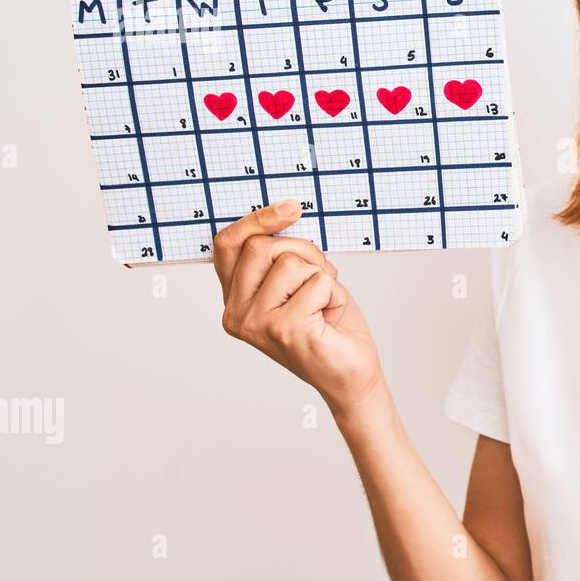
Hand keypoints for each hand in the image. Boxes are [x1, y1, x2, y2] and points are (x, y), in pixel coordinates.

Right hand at [214, 199, 382, 413]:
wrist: (352, 373)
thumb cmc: (328, 325)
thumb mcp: (299, 280)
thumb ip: (280, 255)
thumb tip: (283, 212)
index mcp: (234, 299)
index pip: (227, 245)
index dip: (257, 219)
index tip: (292, 207)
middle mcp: (236, 314)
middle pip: (262, 246)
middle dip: (304, 252)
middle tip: (322, 279)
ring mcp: (256, 324)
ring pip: (291, 262)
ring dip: (321, 277)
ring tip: (324, 305)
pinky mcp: (283, 329)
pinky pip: (317, 282)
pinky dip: (334, 294)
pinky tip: (329, 318)